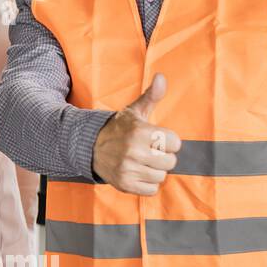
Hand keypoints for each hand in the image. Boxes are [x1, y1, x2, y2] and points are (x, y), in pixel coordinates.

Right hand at [91, 74, 181, 194]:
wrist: (90, 147)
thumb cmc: (119, 129)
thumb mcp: (134, 111)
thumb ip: (151, 96)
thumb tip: (162, 77)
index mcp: (139, 132)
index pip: (175, 143)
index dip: (168, 141)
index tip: (156, 139)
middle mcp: (133, 151)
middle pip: (170, 162)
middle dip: (162, 157)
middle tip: (148, 152)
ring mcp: (128, 169)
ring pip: (161, 176)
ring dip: (154, 171)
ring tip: (142, 162)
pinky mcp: (124, 184)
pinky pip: (151, 190)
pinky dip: (147, 184)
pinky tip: (137, 173)